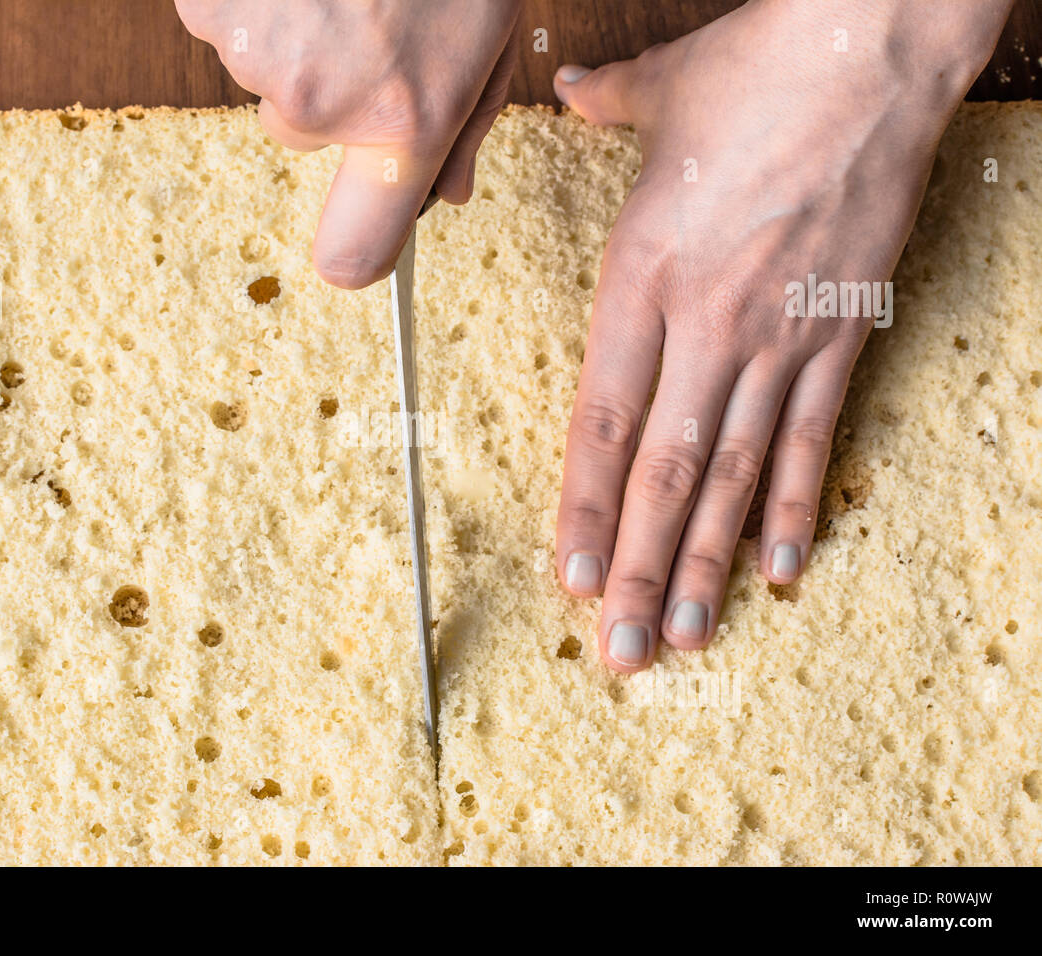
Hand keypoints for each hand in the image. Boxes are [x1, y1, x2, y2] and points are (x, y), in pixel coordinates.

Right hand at [175, 0, 520, 287]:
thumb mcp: (489, 37)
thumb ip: (466, 127)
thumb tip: (444, 198)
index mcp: (403, 122)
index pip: (354, 254)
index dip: (352, 252)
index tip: (357, 244)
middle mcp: (321, 104)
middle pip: (299, 138)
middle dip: (325, 92)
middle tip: (365, 19)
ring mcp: (255, 50)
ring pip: (263, 73)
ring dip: (292, 36)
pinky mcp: (208, 4)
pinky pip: (224, 22)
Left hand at [552, 0, 1009, 671]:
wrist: (875, 51)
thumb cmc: (760, 69)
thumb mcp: (659, 93)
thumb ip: (599, 108)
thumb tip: (563, 90)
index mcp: (640, 276)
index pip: (601, 417)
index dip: (581, 504)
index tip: (566, 576)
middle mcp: (705, 322)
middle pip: (662, 469)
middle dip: (633, 568)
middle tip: (615, 652)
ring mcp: (779, 335)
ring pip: (734, 473)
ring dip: (704, 563)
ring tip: (680, 636)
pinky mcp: (842, 334)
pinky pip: (813, 438)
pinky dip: (796, 506)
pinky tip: (780, 570)